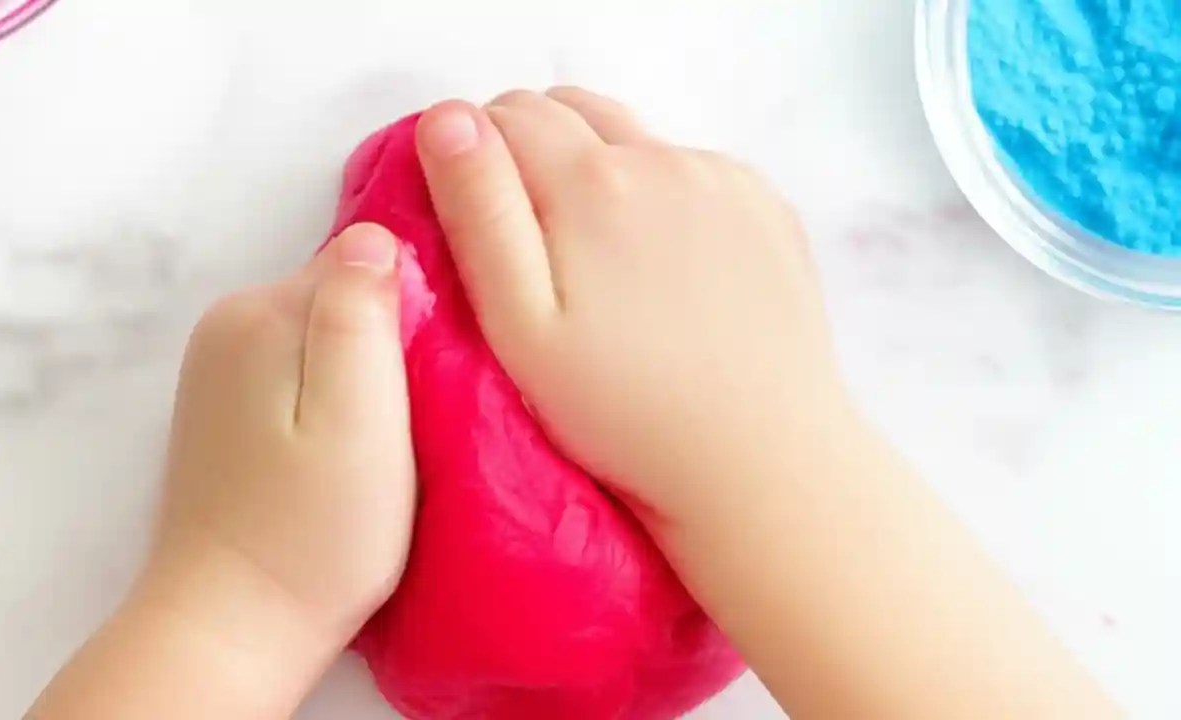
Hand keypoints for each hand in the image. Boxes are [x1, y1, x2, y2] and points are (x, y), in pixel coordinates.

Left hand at [156, 221, 414, 637]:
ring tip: (392, 437)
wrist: (234, 625)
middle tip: (423, 415)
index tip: (440, 374)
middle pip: (341, 295)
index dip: (416, 309)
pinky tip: (351, 449)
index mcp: (261, 313)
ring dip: (365, 372)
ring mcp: (220, 367)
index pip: (363, 262)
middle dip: (388, 339)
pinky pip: (302, 369)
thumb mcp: (360, 419)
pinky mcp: (226, 408)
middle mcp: (228, 324)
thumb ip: (361, 316)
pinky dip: (335, 397)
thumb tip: (376, 235)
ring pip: (325, 334)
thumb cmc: (314, 532)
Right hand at [414, 87, 846, 530]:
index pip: (501, 116)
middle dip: (527, 148)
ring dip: (596, 164)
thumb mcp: (522, 328)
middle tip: (525, 237)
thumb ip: (481, 213)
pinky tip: (661, 268)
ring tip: (593, 254)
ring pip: (631, 136)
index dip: (469, 152)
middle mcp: (663, 158)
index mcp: (592, 181)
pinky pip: (692, 169)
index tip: (469, 210)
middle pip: (567, 109)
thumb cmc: (625, 413)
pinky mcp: (766, 207)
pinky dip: (661, 193)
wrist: (762, 461)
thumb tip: (449, 119)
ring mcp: (723, 178)